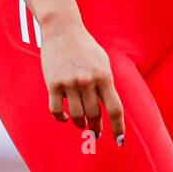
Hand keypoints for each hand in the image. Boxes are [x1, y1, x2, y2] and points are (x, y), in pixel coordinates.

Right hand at [39, 24, 125, 144]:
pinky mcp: (53, 83)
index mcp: (104, 76)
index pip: (115, 109)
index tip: (119, 141)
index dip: (118, 128)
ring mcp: (69, 83)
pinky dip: (61, 118)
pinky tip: (64, 118)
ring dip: (79, 124)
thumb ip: (106, 83)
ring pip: (76, 116)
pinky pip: (56, 110)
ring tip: (81, 124)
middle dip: (96, 128)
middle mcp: (88, 81)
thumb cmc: (85, 46)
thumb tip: (108, 108)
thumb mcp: (103, 62)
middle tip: (96, 132)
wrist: (62, 29)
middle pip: (94, 115)